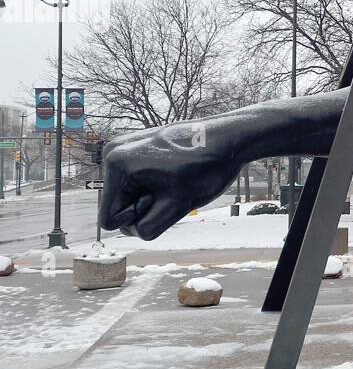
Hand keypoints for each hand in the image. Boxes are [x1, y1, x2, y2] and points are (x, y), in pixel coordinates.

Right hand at [100, 122, 241, 239]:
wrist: (227, 139)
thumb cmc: (205, 170)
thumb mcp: (176, 208)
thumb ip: (147, 228)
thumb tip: (132, 229)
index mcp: (115, 165)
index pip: (108, 220)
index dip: (137, 220)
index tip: (161, 200)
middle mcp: (112, 152)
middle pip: (118, 206)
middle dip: (145, 206)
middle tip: (173, 187)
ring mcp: (124, 147)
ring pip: (129, 194)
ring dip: (151, 196)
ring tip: (175, 179)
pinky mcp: (137, 147)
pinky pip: (137, 180)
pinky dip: (154, 184)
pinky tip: (174, 173)